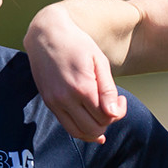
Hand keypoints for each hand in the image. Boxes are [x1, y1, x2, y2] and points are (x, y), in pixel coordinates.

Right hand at [25, 5, 126, 142]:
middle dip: (108, 122)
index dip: (119, 112)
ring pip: (78, 132)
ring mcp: (54, 102)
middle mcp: (66, 99)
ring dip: (94, 130)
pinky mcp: (48, 102)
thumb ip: (108, 89)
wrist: (46, 35)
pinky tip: (90, 122)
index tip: (121, 99)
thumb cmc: (77, 44)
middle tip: (113, 107)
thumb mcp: (99, 61)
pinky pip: (66, 126)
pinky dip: (80, 129)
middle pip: (93, 129)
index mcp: (82, 87)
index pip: (106, 116)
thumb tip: (114, 113)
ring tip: (102, 116)